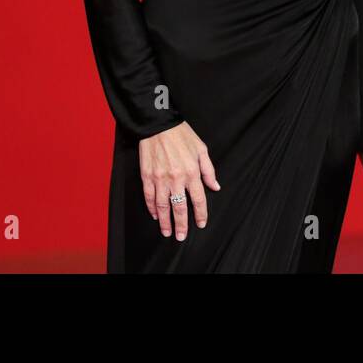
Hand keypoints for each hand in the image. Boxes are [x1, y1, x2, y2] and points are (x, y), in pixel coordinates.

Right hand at [138, 121, 220, 240]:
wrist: (159, 125)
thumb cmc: (182, 135)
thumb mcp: (201, 149)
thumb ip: (208, 170)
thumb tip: (215, 187)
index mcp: (191, 172)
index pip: (198, 199)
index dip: (200, 213)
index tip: (200, 223)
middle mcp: (176, 178)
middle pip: (179, 207)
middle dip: (181, 224)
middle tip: (181, 236)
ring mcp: (160, 179)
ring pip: (162, 206)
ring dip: (165, 221)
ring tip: (167, 232)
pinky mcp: (147, 176)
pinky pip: (149, 197)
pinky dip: (152, 208)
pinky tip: (156, 215)